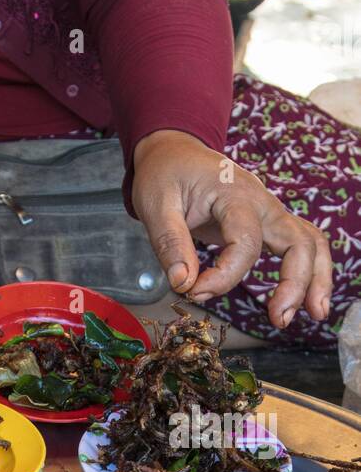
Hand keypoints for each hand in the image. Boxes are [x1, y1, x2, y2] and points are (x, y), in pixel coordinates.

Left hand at [132, 130, 331, 329]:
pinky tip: (308, 300)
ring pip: (309, 243)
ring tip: (312, 315)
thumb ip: (169, 244)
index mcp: (234, 194)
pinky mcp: (268, 222)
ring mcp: (269, 211)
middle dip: (294, 283)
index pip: (246, 241)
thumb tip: (183, 284)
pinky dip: (311, 270)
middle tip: (277, 319)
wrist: (173, 152)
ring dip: (315, 279)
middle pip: (297, 242)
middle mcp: (262, 202)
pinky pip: (302, 243)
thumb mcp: (155, 204)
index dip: (225, 275)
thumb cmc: (164, 174)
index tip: (195, 292)